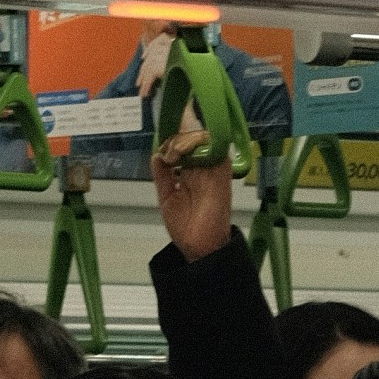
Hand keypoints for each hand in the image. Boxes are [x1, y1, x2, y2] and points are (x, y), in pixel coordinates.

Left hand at [152, 135, 235, 262]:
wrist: (199, 246)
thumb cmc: (185, 226)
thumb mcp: (167, 197)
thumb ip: (162, 177)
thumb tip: (157, 155)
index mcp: (191, 173)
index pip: (185, 145)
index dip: (175, 134)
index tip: (162, 132)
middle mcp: (203, 168)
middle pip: (194, 137)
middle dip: (178, 133)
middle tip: (166, 143)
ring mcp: (213, 170)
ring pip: (204, 140)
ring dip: (186, 139)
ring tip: (171, 150)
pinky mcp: (221, 174)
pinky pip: (216, 151)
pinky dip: (199, 146)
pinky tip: (180, 154)